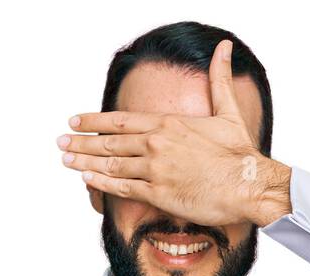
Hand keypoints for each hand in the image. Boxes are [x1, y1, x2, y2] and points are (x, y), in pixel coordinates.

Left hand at [57, 39, 290, 227]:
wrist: (249, 183)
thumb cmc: (240, 152)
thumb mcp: (227, 110)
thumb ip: (219, 79)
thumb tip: (223, 47)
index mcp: (167, 123)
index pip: (120, 120)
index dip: (93, 121)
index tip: (75, 121)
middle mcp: (155, 144)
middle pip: (109, 143)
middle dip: (81, 142)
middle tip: (60, 143)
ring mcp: (155, 170)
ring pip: (111, 165)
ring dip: (85, 162)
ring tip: (66, 161)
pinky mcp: (159, 194)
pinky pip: (123, 188)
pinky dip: (102, 183)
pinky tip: (87, 180)